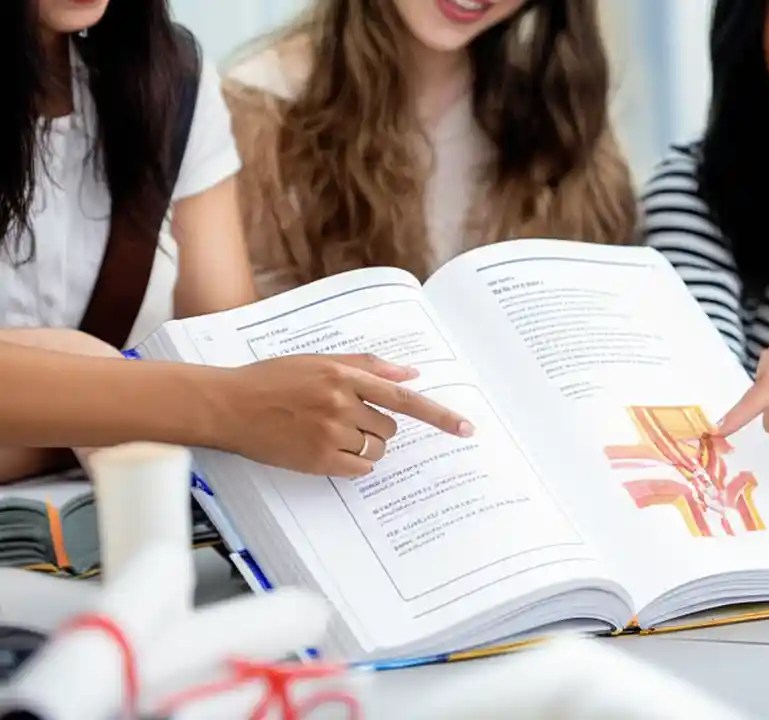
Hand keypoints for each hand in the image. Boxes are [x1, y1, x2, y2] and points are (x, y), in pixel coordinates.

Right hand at [207, 354, 472, 476]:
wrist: (227, 404)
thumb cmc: (271, 379)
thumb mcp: (320, 360)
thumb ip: (368, 366)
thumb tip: (411, 373)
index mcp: (345, 374)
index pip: (405, 398)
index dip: (439, 415)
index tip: (466, 428)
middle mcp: (341, 403)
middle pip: (391, 427)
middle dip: (377, 425)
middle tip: (345, 418)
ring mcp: (329, 433)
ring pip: (376, 449)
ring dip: (366, 445)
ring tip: (331, 432)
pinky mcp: (317, 459)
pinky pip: (359, 468)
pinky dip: (354, 463)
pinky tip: (328, 450)